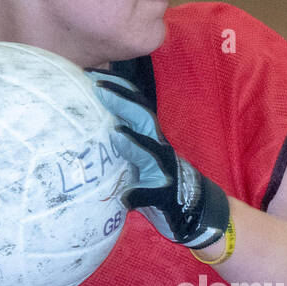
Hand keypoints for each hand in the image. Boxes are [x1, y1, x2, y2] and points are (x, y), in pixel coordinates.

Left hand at [89, 72, 229, 248]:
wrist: (197, 211)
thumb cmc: (163, 185)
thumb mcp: (140, 161)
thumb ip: (121, 148)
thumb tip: (90, 135)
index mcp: (149, 137)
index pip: (132, 105)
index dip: (115, 87)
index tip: (90, 73)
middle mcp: (158, 147)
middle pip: (142, 117)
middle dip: (120, 100)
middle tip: (96, 86)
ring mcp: (164, 170)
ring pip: (150, 149)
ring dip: (133, 140)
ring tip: (115, 129)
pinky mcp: (166, 196)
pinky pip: (154, 191)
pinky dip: (142, 193)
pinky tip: (127, 191)